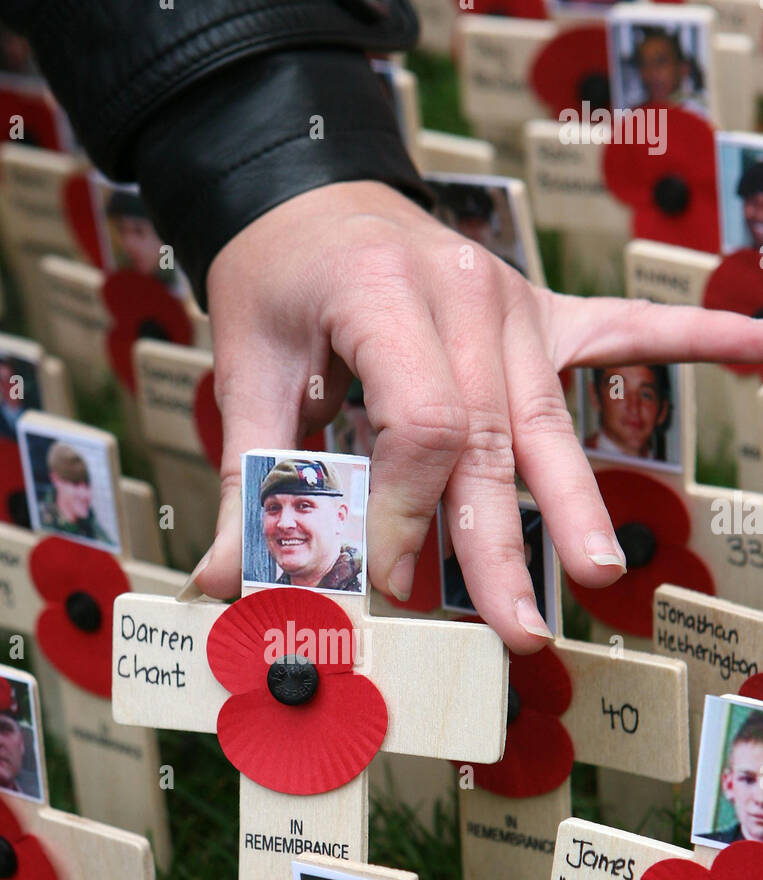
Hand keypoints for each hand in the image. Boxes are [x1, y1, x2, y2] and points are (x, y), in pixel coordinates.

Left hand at [195, 180, 762, 651]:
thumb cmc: (278, 284)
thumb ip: (250, 479)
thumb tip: (224, 583)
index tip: (390, 580)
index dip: (408, 513)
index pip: (421, 424)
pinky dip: (686, 342)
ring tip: (601, 572)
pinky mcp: (534, 316)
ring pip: (544, 421)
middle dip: (501, 544)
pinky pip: (619, 330)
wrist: (311, 195)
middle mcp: (463, 293)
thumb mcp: (247, 371)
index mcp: (382, 296)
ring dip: (573, 503)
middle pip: (492, 438)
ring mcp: (510, 302)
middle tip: (517, 630)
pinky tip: (756, 347)